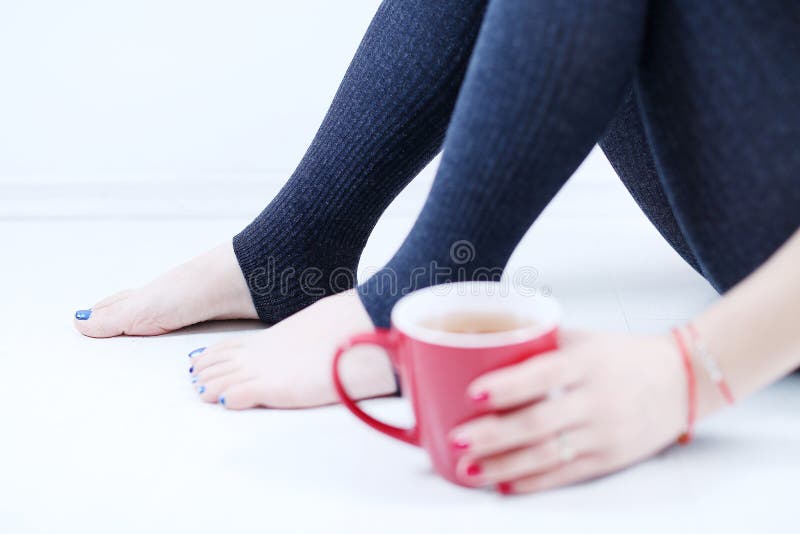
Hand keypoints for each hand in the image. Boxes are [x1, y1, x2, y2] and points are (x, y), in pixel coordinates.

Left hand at [449, 330, 687, 493]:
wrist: (685, 381)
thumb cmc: (626, 356)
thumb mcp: (587, 339)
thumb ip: (542, 343)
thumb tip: (487, 346)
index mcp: (588, 362)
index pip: (543, 374)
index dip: (508, 386)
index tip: (473, 393)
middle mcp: (597, 400)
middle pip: (538, 423)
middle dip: (493, 435)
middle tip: (457, 440)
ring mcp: (605, 433)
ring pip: (547, 455)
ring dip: (504, 465)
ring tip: (470, 469)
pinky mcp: (609, 459)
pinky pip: (566, 474)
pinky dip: (532, 481)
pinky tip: (504, 484)